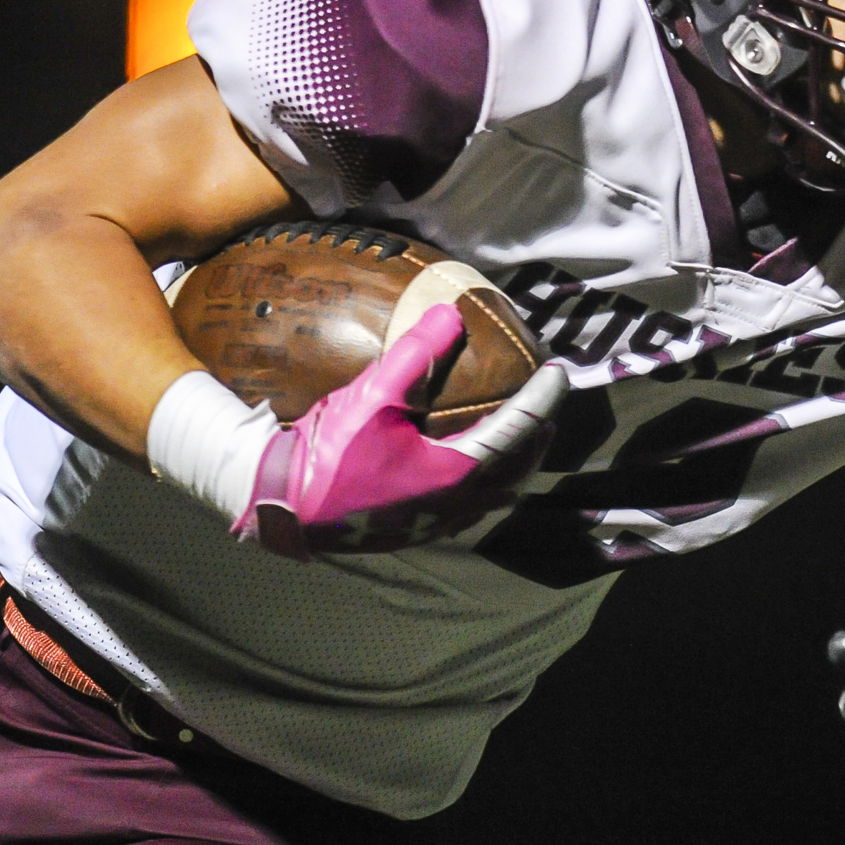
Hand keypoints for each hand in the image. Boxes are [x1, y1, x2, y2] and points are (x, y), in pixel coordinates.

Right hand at [232, 304, 566, 558]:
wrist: (285, 509)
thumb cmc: (328, 453)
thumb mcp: (372, 395)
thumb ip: (416, 353)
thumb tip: (451, 314)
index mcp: (454, 471)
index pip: (519, 428)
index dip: (544, 397)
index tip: (559, 371)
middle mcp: (457, 503)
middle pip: (520, 466)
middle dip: (539, 433)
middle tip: (545, 401)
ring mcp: (440, 521)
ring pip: (501, 491)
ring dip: (518, 460)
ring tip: (520, 431)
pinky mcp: (422, 530)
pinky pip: (475, 506)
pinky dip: (491, 481)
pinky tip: (475, 464)